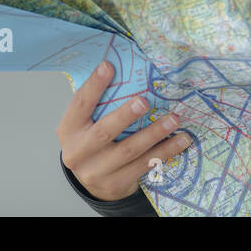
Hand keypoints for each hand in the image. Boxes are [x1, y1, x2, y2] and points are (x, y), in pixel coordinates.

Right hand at [56, 58, 191, 200]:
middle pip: (103, 132)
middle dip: (124, 116)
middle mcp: (78, 152)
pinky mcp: (115, 184)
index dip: (93, 85)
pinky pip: (144, 165)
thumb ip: (99, 104)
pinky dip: (165, 151)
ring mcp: (96, 172)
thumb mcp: (86, 124)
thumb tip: (123, 68)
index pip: (79, 104)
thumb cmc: (93, 143)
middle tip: (144, 101)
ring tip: (174, 119)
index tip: (109, 66)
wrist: (92, 183)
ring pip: (129, 150)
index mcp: (69, 130)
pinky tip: (181, 140)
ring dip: (154, 133)